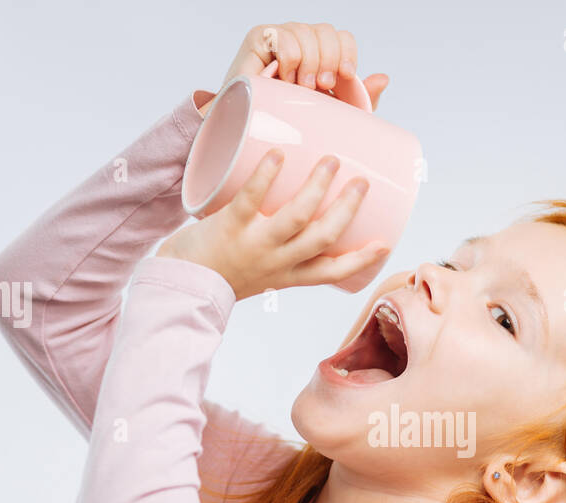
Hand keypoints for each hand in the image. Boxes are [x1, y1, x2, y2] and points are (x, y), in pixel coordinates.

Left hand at [156, 149, 387, 299]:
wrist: (180, 286)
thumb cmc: (221, 273)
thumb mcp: (261, 272)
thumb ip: (282, 248)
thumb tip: (299, 203)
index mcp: (289, 276)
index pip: (333, 271)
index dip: (362, 259)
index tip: (386, 243)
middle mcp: (277, 263)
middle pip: (323, 237)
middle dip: (347, 209)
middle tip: (362, 181)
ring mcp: (255, 245)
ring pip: (297, 217)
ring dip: (318, 187)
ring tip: (331, 160)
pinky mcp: (230, 227)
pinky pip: (252, 199)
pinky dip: (267, 175)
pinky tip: (279, 154)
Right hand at [201, 23, 389, 116]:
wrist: (253, 134)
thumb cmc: (290, 124)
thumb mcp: (331, 115)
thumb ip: (359, 98)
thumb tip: (384, 78)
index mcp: (321, 55)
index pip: (342, 37)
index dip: (347, 53)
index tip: (345, 77)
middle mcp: (302, 42)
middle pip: (327, 31)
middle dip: (329, 60)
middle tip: (321, 87)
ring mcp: (281, 38)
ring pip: (307, 32)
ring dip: (309, 62)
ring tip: (300, 87)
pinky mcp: (259, 39)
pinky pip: (284, 38)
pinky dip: (289, 59)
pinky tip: (283, 78)